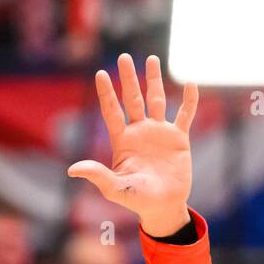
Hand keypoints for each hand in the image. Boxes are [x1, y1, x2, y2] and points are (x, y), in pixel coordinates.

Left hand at [68, 53, 197, 237]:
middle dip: (129, 78)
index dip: (106, 94)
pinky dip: (189, 100)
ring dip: (154, 80)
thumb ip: (97, 175)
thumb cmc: (136, 200)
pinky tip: (190, 84)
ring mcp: (159, 132)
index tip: (100, 74)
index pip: (112, 112)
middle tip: (124, 56)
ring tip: (151, 59)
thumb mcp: (114, 188)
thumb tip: (72, 169)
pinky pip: (184, 115)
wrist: (162, 206)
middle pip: (132, 99)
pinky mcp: (179, 138)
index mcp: (122, 141)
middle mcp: (140, 132)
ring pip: (156, 100)